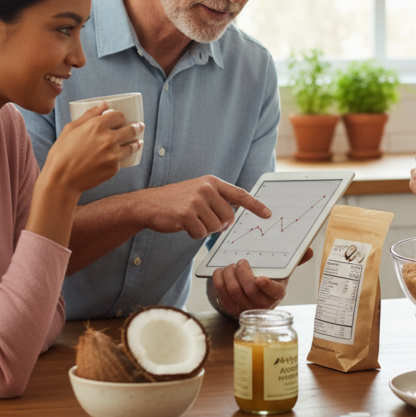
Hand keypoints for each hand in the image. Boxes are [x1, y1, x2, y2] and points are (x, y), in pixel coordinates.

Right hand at [43, 103, 144, 194]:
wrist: (61, 180)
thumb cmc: (62, 153)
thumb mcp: (71, 129)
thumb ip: (89, 115)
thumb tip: (104, 104)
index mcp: (97, 126)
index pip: (119, 116)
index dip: (121, 117)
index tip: (121, 119)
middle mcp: (109, 139)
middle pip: (132, 129)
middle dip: (137, 127)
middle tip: (140, 127)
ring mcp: (113, 155)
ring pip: (132, 146)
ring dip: (136, 143)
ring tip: (138, 142)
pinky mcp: (114, 168)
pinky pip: (121, 160)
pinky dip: (120, 158)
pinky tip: (118, 157)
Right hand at [139, 175, 272, 239]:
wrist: (148, 204)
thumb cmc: (176, 201)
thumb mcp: (198, 192)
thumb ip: (217, 200)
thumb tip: (233, 217)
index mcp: (211, 182)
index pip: (239, 194)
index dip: (255, 205)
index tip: (268, 213)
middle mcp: (206, 189)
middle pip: (229, 218)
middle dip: (219, 225)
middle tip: (204, 221)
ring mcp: (196, 201)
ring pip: (216, 227)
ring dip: (204, 230)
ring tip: (191, 220)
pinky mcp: (187, 214)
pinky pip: (201, 234)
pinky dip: (194, 234)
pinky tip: (183, 225)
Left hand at [210, 248, 313, 316]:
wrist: (256, 300)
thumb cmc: (270, 283)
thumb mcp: (283, 273)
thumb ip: (295, 261)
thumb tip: (309, 250)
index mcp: (276, 293)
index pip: (273, 292)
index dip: (266, 286)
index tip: (260, 278)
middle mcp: (261, 304)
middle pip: (248, 289)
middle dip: (242, 272)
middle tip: (241, 262)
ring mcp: (245, 308)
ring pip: (233, 290)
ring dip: (229, 274)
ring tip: (231, 266)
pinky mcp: (231, 308)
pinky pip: (221, 294)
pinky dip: (219, 280)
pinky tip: (221, 272)